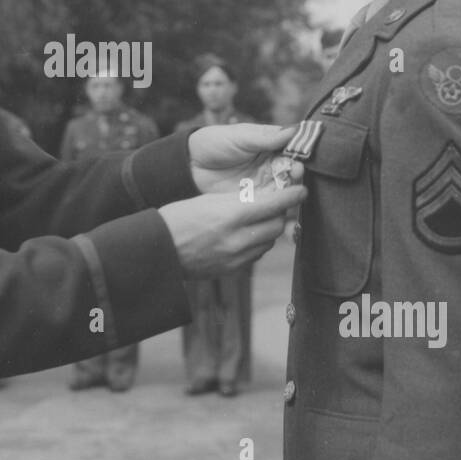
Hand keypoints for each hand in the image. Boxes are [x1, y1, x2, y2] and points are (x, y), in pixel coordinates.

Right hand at [159, 184, 306, 277]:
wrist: (158, 250)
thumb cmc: (179, 218)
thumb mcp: (210, 200)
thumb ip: (240, 200)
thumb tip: (266, 197)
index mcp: (232, 215)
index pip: (275, 204)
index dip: (292, 195)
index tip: (301, 189)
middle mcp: (238, 238)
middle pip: (277, 224)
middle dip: (281, 212)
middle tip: (279, 203)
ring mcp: (236, 257)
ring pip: (270, 241)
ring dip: (269, 228)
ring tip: (259, 219)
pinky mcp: (233, 270)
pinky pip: (257, 254)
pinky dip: (258, 243)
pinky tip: (246, 235)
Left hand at [188, 124, 303, 194]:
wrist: (189, 165)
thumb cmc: (214, 143)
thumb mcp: (240, 136)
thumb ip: (267, 137)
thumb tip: (295, 130)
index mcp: (270, 144)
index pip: (293, 149)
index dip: (300, 152)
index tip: (301, 156)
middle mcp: (271, 164)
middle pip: (292, 170)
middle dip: (296, 172)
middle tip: (296, 171)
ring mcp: (264, 183)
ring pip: (285, 188)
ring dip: (290, 188)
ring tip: (289, 186)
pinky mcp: (255, 200)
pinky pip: (271, 203)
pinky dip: (278, 203)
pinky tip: (281, 201)